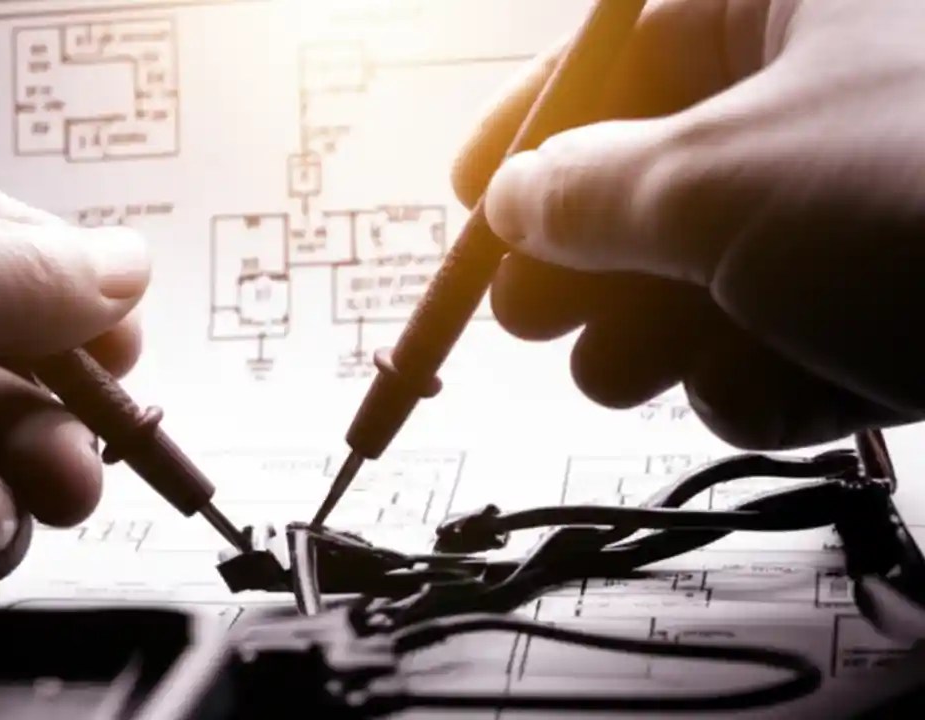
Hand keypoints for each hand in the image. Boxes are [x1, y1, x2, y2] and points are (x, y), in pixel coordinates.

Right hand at [453, 0, 924, 448]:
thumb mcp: (719, 182)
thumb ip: (592, 192)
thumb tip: (516, 196)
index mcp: (800, 8)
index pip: (631, 49)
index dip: (538, 126)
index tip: (472, 190)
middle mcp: (836, 100)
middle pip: (661, 176)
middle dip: (587, 264)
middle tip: (528, 315)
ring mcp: (869, 207)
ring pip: (711, 274)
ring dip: (657, 340)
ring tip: (625, 372)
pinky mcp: (897, 307)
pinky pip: (785, 339)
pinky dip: (763, 380)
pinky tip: (778, 391)